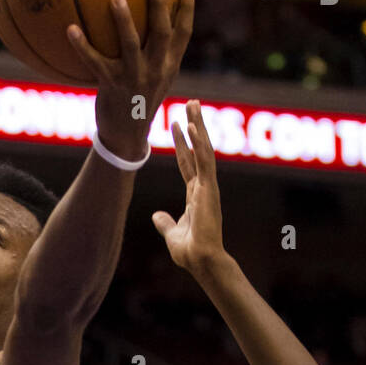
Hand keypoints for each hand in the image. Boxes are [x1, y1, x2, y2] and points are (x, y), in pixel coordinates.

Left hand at [67, 0, 193, 162]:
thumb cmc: (138, 101)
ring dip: (123, 20)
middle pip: (162, 33)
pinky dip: (82, 46)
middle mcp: (155, 71)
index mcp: (169, 66)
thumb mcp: (156, 79)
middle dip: (159, 6)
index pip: (184, 34)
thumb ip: (157, 53)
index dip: (187, 9)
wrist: (126, 137)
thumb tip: (151, 21)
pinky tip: (70, 29)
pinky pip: (95, 62)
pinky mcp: (111, 86)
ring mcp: (134, 78)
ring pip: (131, 45)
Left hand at [152, 99, 224, 271]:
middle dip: (194, 126)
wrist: (200, 260)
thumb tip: (156, 216)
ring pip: (203, 149)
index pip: (187, 162)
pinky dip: (198, 143)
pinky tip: (192, 126)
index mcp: (195, 195)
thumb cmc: (190, 252)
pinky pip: (204, 161)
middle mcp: (203, 186)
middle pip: (197, 149)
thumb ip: (165, 223)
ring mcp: (207, 186)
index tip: (177, 125)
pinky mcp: (209, 189)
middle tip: (192, 103)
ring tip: (193, 105)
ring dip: (198, 125)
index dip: (182, 144)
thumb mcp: (172, 233)